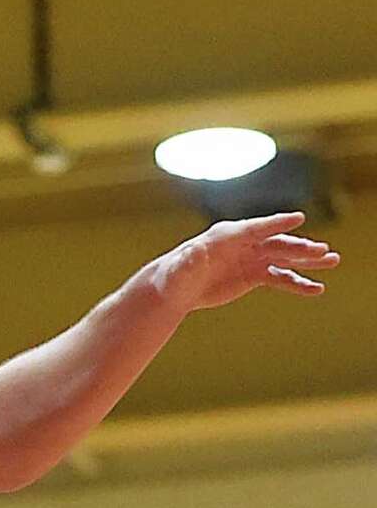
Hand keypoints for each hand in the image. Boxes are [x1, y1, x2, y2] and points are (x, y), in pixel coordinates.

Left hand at [155, 212, 339, 312]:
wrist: (177, 289)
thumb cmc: (175, 275)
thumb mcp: (180, 268)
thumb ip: (190, 259)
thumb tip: (194, 252)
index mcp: (227, 236)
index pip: (256, 228)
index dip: (276, 223)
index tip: (297, 218)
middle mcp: (244, 243)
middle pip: (276, 243)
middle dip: (299, 247)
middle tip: (322, 251)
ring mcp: (251, 258)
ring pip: (284, 258)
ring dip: (307, 261)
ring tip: (332, 261)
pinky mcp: (254, 274)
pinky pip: (280, 278)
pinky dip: (297, 284)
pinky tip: (316, 289)